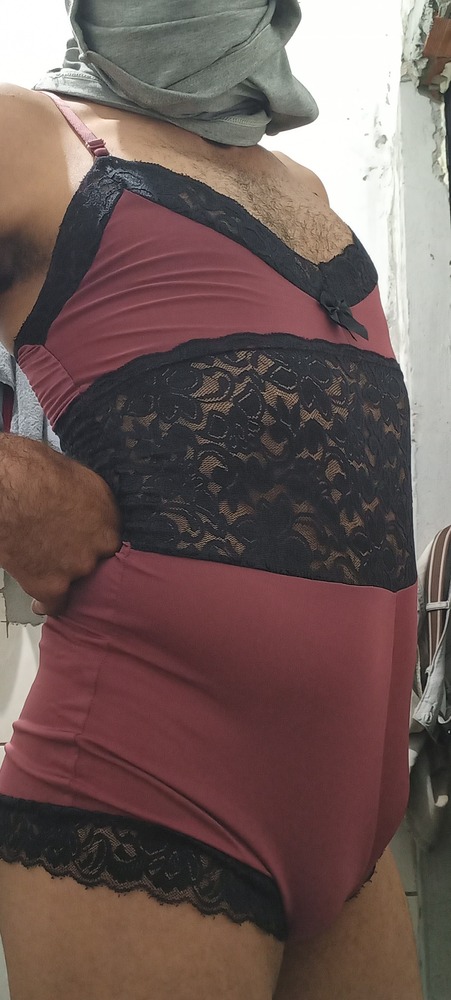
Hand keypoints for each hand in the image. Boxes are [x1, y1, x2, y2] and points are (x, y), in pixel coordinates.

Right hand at [0, 434, 120, 615]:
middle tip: (60, 549)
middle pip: (97, 559)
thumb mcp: (74, 476)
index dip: (94, 539)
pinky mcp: (52, 585)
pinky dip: (47, 604)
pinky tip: (41, 603)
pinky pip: (55, 604)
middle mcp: (100, 542)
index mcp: (109, 513)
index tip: (85, 541)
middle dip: (81, 555)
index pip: (110, 536)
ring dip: (63, 575)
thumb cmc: (29, 470)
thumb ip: (85, 500)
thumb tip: (79, 505)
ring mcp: (78, 566)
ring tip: (44, 565)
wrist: (5, 488)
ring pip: (78, 580)